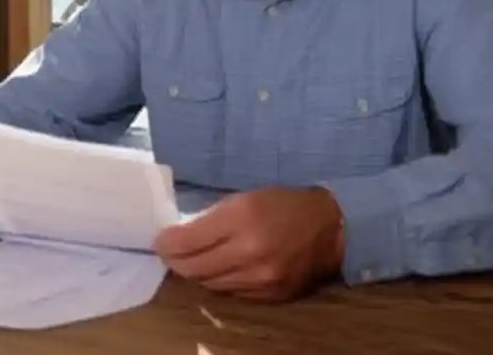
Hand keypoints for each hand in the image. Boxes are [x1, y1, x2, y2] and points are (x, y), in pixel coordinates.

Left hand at [153, 186, 344, 300]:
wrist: (332, 227)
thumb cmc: (284, 204)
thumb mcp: (246, 197)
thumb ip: (214, 216)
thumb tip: (181, 234)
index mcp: (242, 218)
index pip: (188, 242)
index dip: (167, 244)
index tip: (160, 240)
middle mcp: (250, 251)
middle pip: (194, 269)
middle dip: (175, 262)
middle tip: (169, 253)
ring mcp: (261, 278)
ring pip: (210, 284)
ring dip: (197, 273)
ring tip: (192, 261)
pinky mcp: (270, 295)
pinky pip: (232, 293)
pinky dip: (221, 282)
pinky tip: (220, 269)